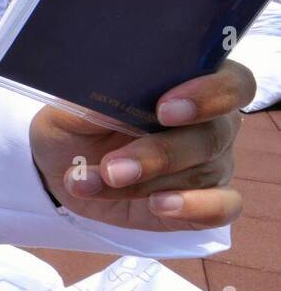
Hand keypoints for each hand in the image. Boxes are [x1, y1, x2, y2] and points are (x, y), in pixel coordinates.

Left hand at [29, 60, 253, 231]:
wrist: (61, 171)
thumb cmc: (74, 128)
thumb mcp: (68, 112)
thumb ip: (92, 104)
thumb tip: (111, 103)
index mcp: (188, 84)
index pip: (229, 81)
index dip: (208, 94)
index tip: (164, 109)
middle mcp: (211, 123)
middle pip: (211, 135)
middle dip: (159, 153)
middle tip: (114, 168)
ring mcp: (212, 164)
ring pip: (200, 174)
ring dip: (141, 184)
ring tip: (89, 183)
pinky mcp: (205, 202)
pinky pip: (222, 208)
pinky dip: (193, 208)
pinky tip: (157, 206)